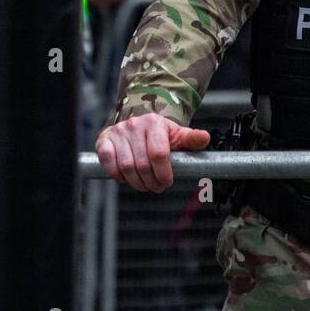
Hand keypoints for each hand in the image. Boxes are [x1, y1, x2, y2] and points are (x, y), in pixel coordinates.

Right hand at [95, 113, 211, 192]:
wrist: (139, 124)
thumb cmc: (161, 134)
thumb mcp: (178, 135)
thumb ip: (192, 139)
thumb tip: (205, 138)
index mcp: (154, 123)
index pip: (158, 154)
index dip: (163, 174)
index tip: (167, 182)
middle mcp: (134, 125)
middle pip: (142, 164)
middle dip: (151, 182)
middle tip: (156, 187)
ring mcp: (118, 132)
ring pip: (125, 166)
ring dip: (136, 183)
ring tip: (144, 185)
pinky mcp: (104, 139)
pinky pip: (107, 162)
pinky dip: (117, 175)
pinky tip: (126, 178)